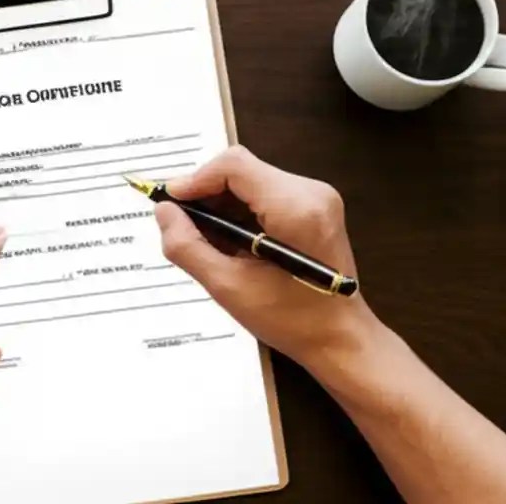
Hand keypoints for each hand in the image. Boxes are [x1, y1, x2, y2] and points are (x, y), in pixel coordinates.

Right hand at [154, 146, 382, 370]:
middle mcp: (310, 192)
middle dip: (206, 193)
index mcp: (295, 207)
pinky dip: (239, 210)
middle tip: (183, 226)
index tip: (170, 204)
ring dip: (221, 204)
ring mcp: (316, 197)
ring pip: (250, 180)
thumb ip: (188, 247)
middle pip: (241, 170)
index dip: (195, 179)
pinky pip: (264, 192)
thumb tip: (164, 212)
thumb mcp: (229, 287)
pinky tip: (231, 241)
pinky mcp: (314, 206)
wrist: (342, 339)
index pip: (234, 166)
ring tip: (206, 240)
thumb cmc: (292, 319)